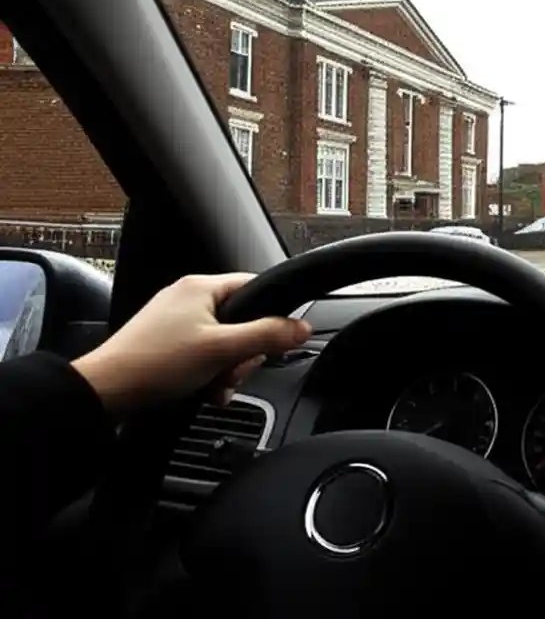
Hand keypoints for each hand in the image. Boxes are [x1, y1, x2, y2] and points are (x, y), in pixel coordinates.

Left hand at [72, 273, 310, 413]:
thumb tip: (303, 327)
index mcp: (201, 287)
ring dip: (228, 370)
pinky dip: (210, 376)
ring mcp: (176, 323)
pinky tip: (206, 392)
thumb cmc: (155, 364)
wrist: (105, 392)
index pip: (256, 288)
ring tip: (215, 386)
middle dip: (244, 355)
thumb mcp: (223, 350)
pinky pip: (205, 356)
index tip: (278, 340)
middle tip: (232, 371)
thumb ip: (268, 335)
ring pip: (225, 344)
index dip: (272, 316)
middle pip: (243, 322)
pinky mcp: (167, 345)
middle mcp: (188, 299)